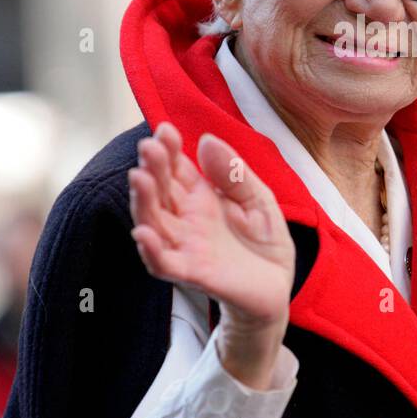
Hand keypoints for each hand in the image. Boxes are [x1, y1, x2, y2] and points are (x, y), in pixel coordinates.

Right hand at [127, 120, 295, 329]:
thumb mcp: (258, 199)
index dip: (168, 149)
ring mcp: (186, 246)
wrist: (278, 287)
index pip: (177, 169)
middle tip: (147, 147)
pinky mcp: (194, 274)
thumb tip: (206, 140)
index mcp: (201, 196)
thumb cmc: (264, 243)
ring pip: (154, 223)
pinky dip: (151, 251)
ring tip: (138, 177)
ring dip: (143, 202)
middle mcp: (186, 219)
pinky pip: (165, 263)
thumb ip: (234, 174)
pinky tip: (143, 234)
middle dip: (152, 168)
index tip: (164, 130)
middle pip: (160, 191)